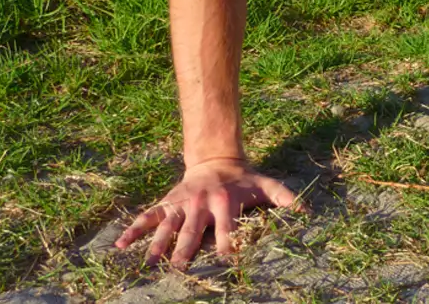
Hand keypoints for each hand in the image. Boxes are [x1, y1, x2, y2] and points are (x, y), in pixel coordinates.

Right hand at [114, 158, 299, 267]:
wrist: (216, 160)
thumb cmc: (244, 180)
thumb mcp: (266, 185)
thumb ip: (286, 198)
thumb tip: (308, 213)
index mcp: (227, 202)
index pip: (228, 226)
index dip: (229, 241)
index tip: (227, 258)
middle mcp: (202, 204)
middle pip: (194, 229)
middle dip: (187, 248)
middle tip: (180, 268)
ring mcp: (182, 203)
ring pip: (168, 225)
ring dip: (158, 243)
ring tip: (150, 261)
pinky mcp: (168, 202)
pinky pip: (147, 216)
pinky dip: (133, 229)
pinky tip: (120, 245)